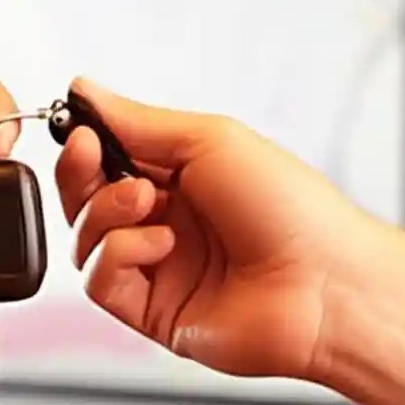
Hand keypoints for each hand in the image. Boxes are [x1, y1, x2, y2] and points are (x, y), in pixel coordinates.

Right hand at [55, 79, 381, 379]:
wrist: (326, 285)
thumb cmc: (291, 207)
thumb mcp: (210, 141)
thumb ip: (138, 121)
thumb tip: (85, 91)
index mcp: (183, 178)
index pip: (106, 159)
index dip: (83, 145)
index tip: (78, 130)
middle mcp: (167, 223)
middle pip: (86, 201)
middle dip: (80, 176)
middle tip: (92, 157)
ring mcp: (159, 270)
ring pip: (86, 240)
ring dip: (106, 214)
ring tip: (150, 205)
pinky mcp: (153, 314)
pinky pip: (100, 282)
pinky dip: (118, 256)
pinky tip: (161, 247)